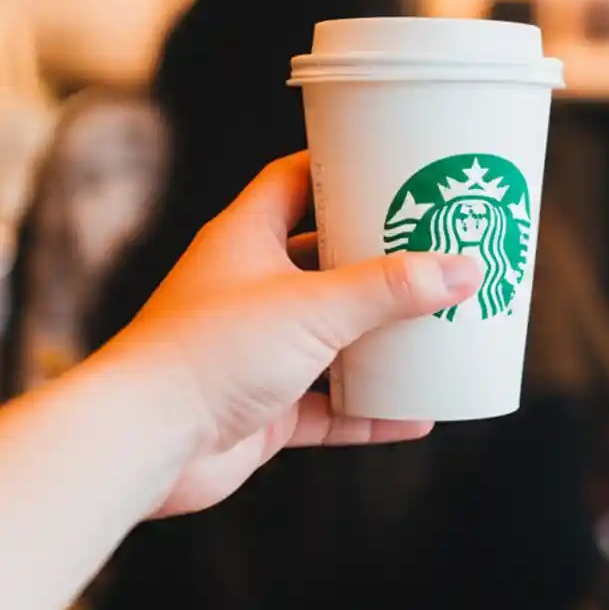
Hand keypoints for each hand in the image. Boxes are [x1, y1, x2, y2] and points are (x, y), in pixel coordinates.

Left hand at [85, 152, 481, 516]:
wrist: (145, 441)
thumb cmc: (209, 352)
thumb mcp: (313, 307)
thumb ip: (389, 289)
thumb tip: (463, 269)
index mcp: (246, 238)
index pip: (295, 181)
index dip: (341, 170)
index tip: (393, 168)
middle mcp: (248, 288)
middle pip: (324, 261)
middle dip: (378, 262)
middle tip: (436, 253)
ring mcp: (254, 349)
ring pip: (330, 336)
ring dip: (379, 339)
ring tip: (438, 330)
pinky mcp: (261, 406)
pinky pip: (328, 405)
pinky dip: (369, 409)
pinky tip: (417, 415)